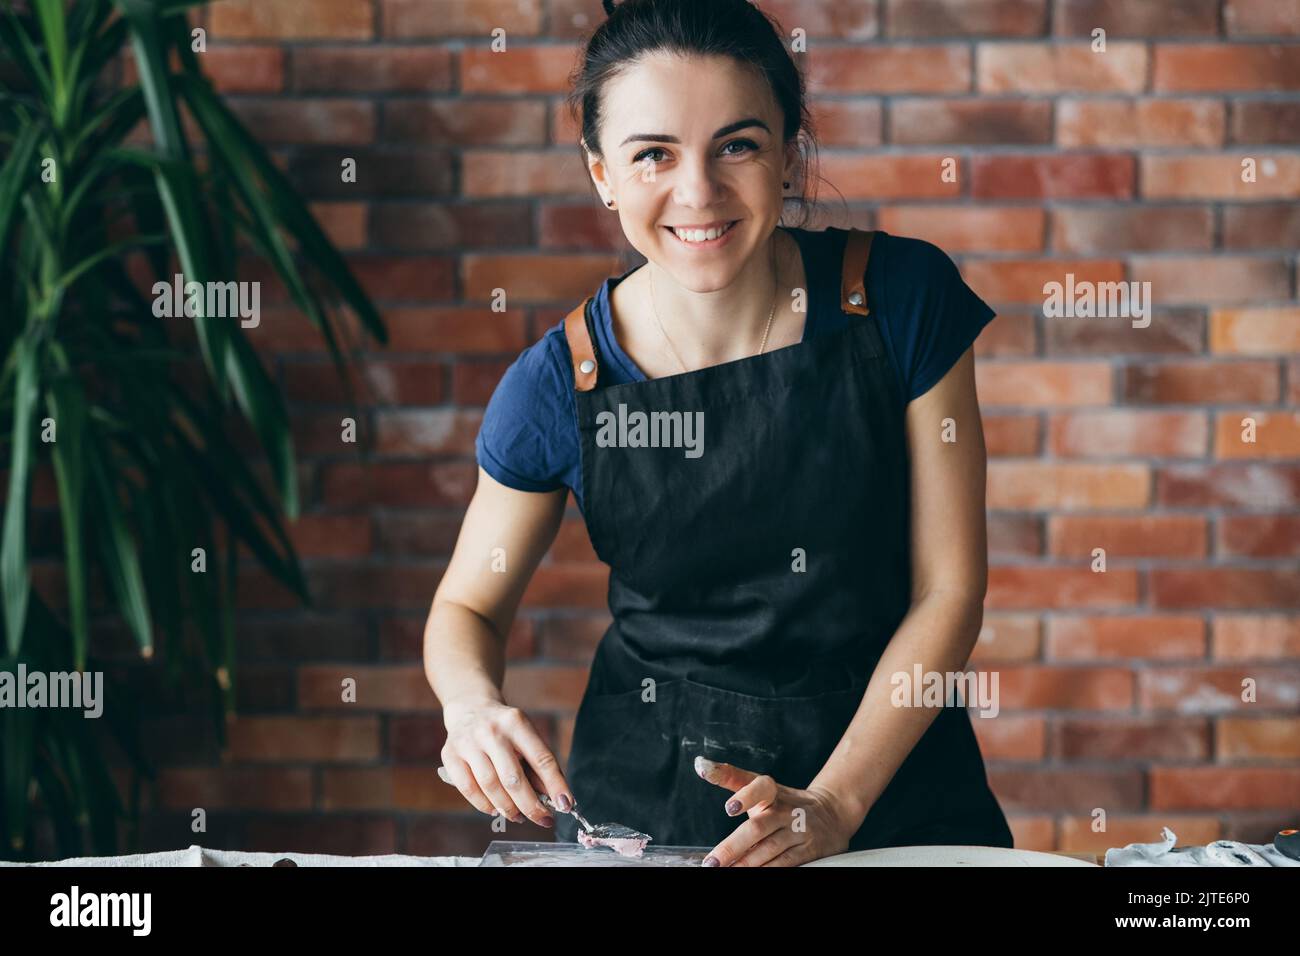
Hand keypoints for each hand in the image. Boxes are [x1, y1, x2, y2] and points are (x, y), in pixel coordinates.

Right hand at [440, 696, 572, 828]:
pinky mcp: (449, 755)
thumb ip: (538, 765)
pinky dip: (483, 805)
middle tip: (543, 819)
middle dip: (530, 805)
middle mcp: (491, 731)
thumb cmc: (504, 729)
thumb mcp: (525, 736)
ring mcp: (467, 742)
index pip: (541, 758)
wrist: (469, 707)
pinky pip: (468, 788)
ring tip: (518, 816)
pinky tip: (495, 810)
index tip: (566, 805)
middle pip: (513, 777)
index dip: (555, 785)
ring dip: (507, 808)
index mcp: (517, 722)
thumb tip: (555, 799)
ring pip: (490, 785)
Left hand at [694, 756, 862, 866]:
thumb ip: (731, 777)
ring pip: (769, 850)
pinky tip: (749, 874)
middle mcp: (785, 810)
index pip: (759, 788)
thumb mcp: (762, 786)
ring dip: (746, 864)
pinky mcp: (809, 851)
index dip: (745, 796)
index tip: (729, 807)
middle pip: (757, 828)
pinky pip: (785, 864)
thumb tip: (700, 766)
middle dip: (733, 847)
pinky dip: (766, 870)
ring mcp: (798, 832)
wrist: (832, 813)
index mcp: (772, 791)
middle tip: (712, 862)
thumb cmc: (784, 801)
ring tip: (725, 871)